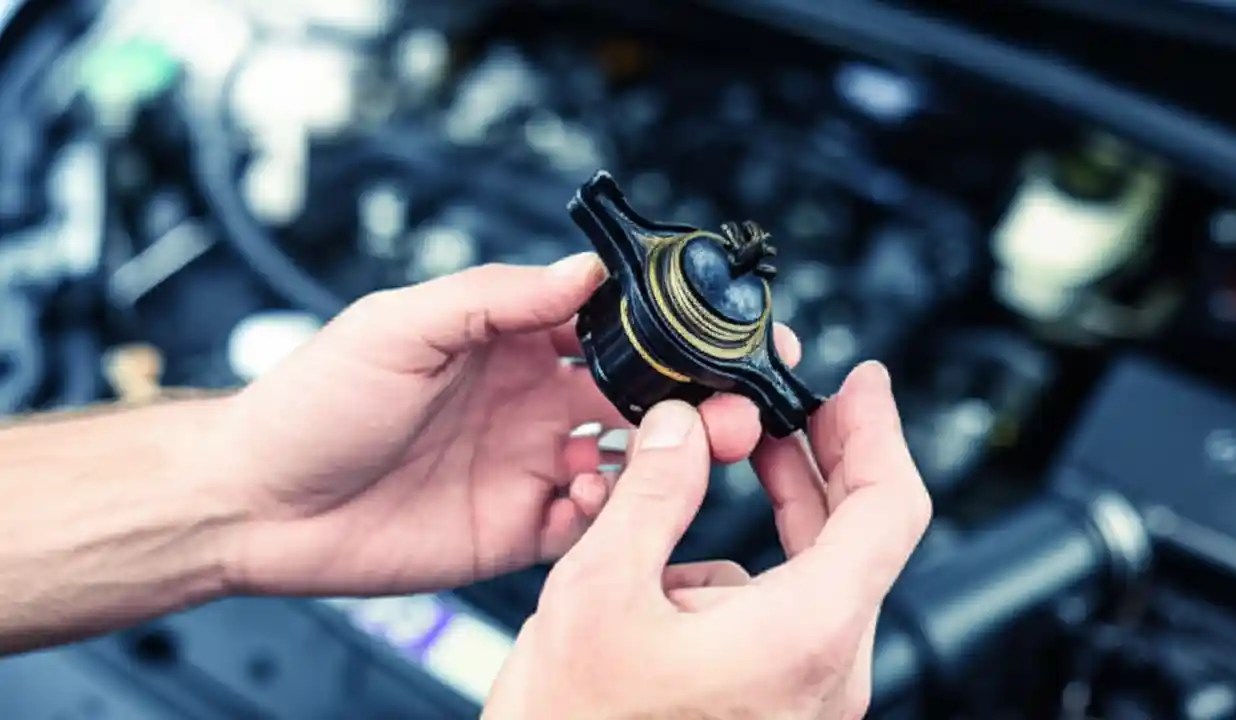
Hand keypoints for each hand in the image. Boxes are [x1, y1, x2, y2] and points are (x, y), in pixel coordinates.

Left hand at [207, 253, 798, 595]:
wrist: (257, 502)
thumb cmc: (313, 403)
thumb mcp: (400, 327)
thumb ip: (494, 299)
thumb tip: (582, 270)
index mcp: (508, 343)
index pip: (607, 326)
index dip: (664, 329)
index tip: (711, 330)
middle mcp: (529, 402)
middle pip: (636, 395)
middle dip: (689, 398)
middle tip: (728, 405)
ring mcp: (527, 467)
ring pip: (626, 461)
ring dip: (663, 457)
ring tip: (679, 453)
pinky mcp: (515, 530)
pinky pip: (586, 525)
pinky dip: (606, 516)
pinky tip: (590, 501)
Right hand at [484, 362, 931, 719]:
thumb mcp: (599, 592)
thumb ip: (653, 494)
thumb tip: (683, 426)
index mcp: (806, 633)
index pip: (889, 507)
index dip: (879, 430)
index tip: (860, 384)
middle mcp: (826, 674)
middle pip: (856, 539)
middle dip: (816, 462)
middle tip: (783, 409)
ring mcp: (805, 700)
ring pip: (811, 578)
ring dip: (768, 519)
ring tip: (706, 481)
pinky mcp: (775, 712)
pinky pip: (781, 622)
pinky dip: (743, 577)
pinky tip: (675, 572)